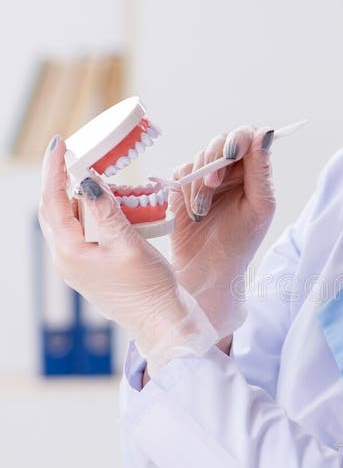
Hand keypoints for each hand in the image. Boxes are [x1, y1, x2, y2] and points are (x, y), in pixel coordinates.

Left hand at [38, 136, 217, 373]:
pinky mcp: (94, 270)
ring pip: (70, 222)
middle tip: (77, 153)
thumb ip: (106, 210)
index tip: (61, 144)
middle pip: (55, 210)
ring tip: (96, 172)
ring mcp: (79, 267)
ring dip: (80, 196)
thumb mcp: (129, 243)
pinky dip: (92, 213)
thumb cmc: (151, 289)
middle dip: (63, 179)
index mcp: (70, 254)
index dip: (55, 170)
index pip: (53, 202)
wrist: (165, 324)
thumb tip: (86, 179)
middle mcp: (67, 261)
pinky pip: (84, 234)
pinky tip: (110, 202)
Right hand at [168, 126, 275, 338]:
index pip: (249, 137)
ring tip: (204, 212)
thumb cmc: (239, 243)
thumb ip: (261, 171)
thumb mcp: (258, 207)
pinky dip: (186, 191)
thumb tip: (265, 133)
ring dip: (201, 183)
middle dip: (216, 160)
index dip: (240, 138)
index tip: (233, 152)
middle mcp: (231, 170)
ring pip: (200, 156)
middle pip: (222, 140)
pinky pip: (181, 171)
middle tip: (214, 184)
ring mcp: (206, 176)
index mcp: (254, 172)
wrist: (206, 270)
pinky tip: (193, 213)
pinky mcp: (183, 185)